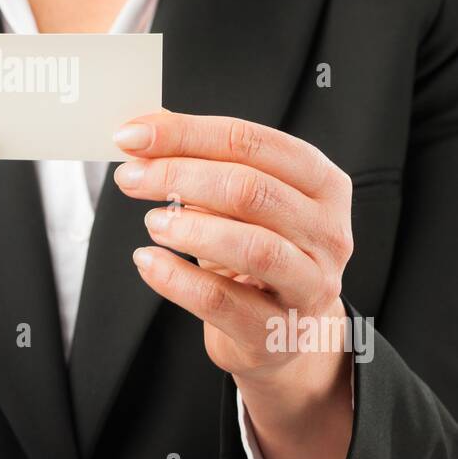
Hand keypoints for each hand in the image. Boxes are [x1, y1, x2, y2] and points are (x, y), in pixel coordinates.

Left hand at [112, 110, 353, 390]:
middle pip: (250, 189)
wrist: (283, 332)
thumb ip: (203, 161)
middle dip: (178, 176)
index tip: (133, 136)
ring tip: (150, 221)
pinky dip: (176, 279)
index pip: (252, 142)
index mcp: (321, 182)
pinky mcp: (278, 331)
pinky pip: (222, 301)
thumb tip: (146, 126)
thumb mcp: (241, 202)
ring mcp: (310, 284)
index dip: (187, 134)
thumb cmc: (260, 253)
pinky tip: (148, 261)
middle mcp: (327, 231)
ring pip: (251, 246)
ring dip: (188, 228)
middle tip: (131, 178)